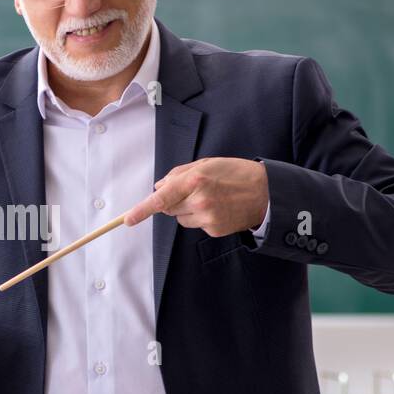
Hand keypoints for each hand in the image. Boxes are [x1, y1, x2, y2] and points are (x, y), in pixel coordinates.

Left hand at [123, 157, 267, 235]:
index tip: (128, 220)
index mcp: (195, 180)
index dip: (142, 209)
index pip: (162, 198)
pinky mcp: (214, 230)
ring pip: (180, 218)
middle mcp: (199, 201)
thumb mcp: (207, 164)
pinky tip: (217, 208)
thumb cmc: (236, 173)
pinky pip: (195, 225)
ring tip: (210, 199)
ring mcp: (207, 218)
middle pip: (168, 208)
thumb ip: (179, 174)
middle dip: (174, 200)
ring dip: (187, 210)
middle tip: (196, 190)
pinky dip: (201, 218)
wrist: (265, 193)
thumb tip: (159, 187)